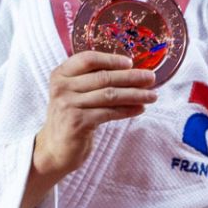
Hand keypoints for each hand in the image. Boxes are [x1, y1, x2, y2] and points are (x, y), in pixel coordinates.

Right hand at [30, 51, 153, 181]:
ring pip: (110, 95)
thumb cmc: (71, 117)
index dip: (111, 59)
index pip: (88, 59)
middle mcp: (61, 88)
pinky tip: (140, 109)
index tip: (131, 63)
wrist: (54, 148)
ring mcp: (68, 105)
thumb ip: (92, 80)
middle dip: (131, 77)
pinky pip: (109, 113)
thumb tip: (132, 71)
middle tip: (151, 78)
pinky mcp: (77, 122)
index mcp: (60, 75)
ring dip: (135, 95)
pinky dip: (127, 110)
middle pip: (103, 77)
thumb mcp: (74, 93)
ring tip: (152, 96)